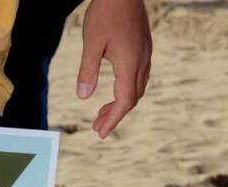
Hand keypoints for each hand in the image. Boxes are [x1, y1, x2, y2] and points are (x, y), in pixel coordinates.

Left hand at [76, 0, 152, 137]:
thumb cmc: (106, 12)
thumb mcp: (91, 42)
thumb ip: (87, 71)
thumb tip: (82, 97)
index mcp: (130, 64)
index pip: (124, 101)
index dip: (112, 119)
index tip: (100, 132)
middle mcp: (142, 61)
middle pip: (132, 98)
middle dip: (115, 115)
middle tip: (97, 127)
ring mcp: (145, 53)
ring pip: (137, 87)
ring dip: (121, 102)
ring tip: (102, 112)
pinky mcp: (144, 46)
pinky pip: (139, 75)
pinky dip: (127, 88)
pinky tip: (115, 88)